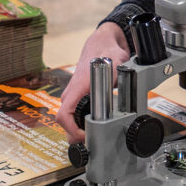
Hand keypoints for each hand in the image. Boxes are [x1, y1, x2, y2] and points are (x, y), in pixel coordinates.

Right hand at [55, 22, 130, 142]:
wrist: (102, 42)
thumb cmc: (107, 52)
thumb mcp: (116, 66)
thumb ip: (117, 79)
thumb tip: (121, 89)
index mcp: (78, 87)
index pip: (64, 115)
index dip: (72, 131)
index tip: (85, 137)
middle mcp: (72, 92)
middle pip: (64, 121)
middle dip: (75, 135)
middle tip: (91, 143)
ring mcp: (73, 93)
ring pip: (68, 118)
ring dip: (78, 129)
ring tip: (92, 138)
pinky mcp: (77, 95)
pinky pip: (73, 113)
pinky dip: (79, 122)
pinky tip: (91, 127)